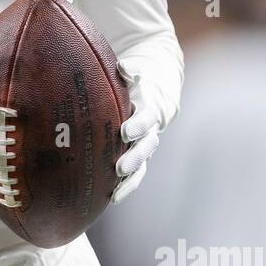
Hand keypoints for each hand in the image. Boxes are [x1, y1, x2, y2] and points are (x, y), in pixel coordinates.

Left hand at [112, 63, 159, 204]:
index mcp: (149, 107)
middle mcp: (150, 130)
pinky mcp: (137, 157)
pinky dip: (125, 186)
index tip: (125, 132)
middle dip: (134, 158)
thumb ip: (130, 71)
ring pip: (142, 165)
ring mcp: (144, 146)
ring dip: (130, 180)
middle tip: (120, 168)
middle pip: (146, 147)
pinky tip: (111, 198)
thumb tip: (123, 67)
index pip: (147, 117)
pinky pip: (134, 174)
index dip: (139, 125)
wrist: (155, 88)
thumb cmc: (136, 79)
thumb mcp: (135, 71)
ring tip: (116, 194)